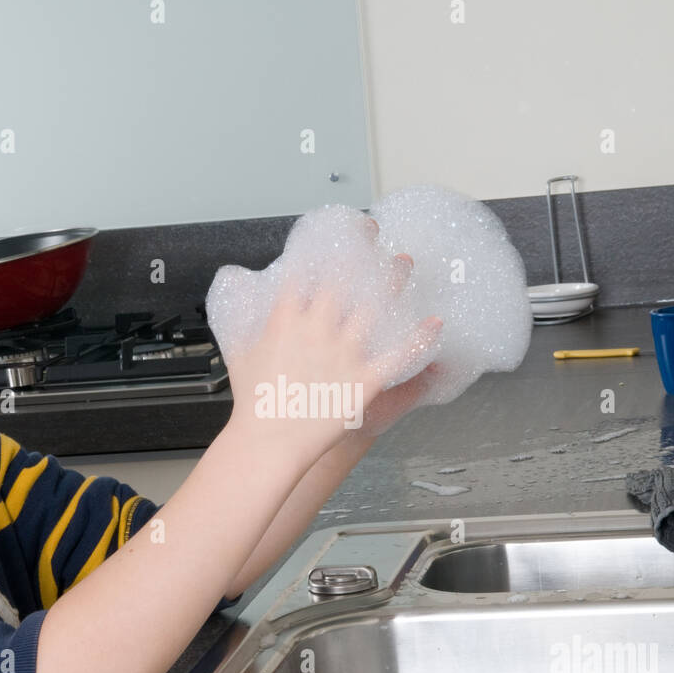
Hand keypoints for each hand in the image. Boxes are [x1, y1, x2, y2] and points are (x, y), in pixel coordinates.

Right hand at [224, 220, 442, 468]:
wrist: (269, 442)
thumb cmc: (253, 404)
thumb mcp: (240, 353)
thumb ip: (245, 323)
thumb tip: (241, 299)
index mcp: (287, 319)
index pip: (306, 271)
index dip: (323, 246)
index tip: (335, 230)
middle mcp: (318, 329)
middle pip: (344, 279)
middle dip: (361, 252)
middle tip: (373, 232)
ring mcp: (344, 353)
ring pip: (375, 307)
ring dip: (392, 282)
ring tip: (403, 262)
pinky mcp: (364, 380)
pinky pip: (398, 355)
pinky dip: (419, 340)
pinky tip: (434, 324)